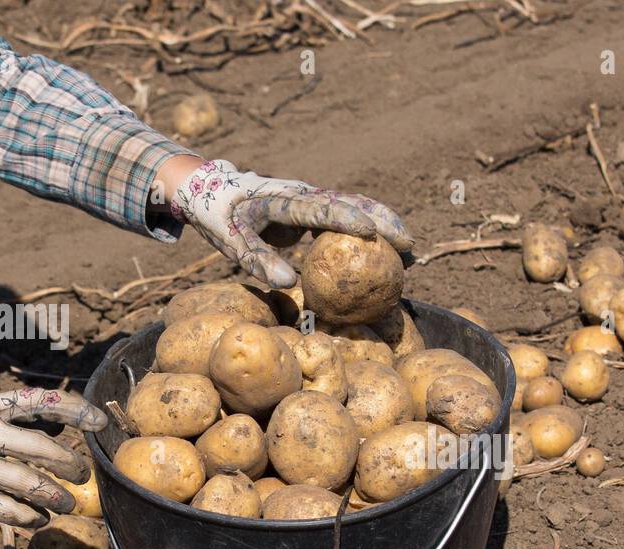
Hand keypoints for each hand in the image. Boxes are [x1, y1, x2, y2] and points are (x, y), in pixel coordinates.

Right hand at [0, 388, 106, 526]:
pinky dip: (28, 516)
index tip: (99, 421)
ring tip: (67, 502)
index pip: (40, 402)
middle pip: (41, 448)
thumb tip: (62, 426)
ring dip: (54, 495)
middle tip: (82, 473)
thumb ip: (15, 419)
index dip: (74, 409)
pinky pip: (6, 510)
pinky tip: (40, 518)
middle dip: (69, 463)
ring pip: (28, 482)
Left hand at [168, 158, 413, 286]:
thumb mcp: (233, 242)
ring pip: (355, 206)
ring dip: (384, 224)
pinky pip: (346, 216)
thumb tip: (291, 283)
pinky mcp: (313, 208)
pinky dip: (369, 229)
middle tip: (409, 245)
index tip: (372, 234)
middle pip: (351, 202)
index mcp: (283, 200)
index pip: (321, 208)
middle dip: (382, 221)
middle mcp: (304, 194)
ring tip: (410, 250)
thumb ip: (259, 260)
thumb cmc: (221, 218)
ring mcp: (311, 198)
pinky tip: (386, 250)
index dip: (348, 219)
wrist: (213, 191)